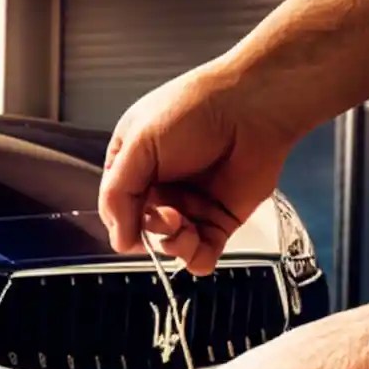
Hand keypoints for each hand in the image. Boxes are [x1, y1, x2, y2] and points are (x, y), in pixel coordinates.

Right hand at [98, 60, 299, 274]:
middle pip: (142, 229)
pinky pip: (204, 252)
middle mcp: (158, 187)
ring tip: (185, 229)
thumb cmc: (193, 110)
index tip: (133, 225)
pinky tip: (198, 253)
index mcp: (132, 166)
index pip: (115, 207)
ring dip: (175, 246)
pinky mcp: (219, 218)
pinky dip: (198, 260)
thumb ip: (119, 193)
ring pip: (171, 245)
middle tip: (169, 216)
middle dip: (152, 230)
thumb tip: (118, 239)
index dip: (122, 221)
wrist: (253, 107)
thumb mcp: (139, 144)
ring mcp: (189, 204)